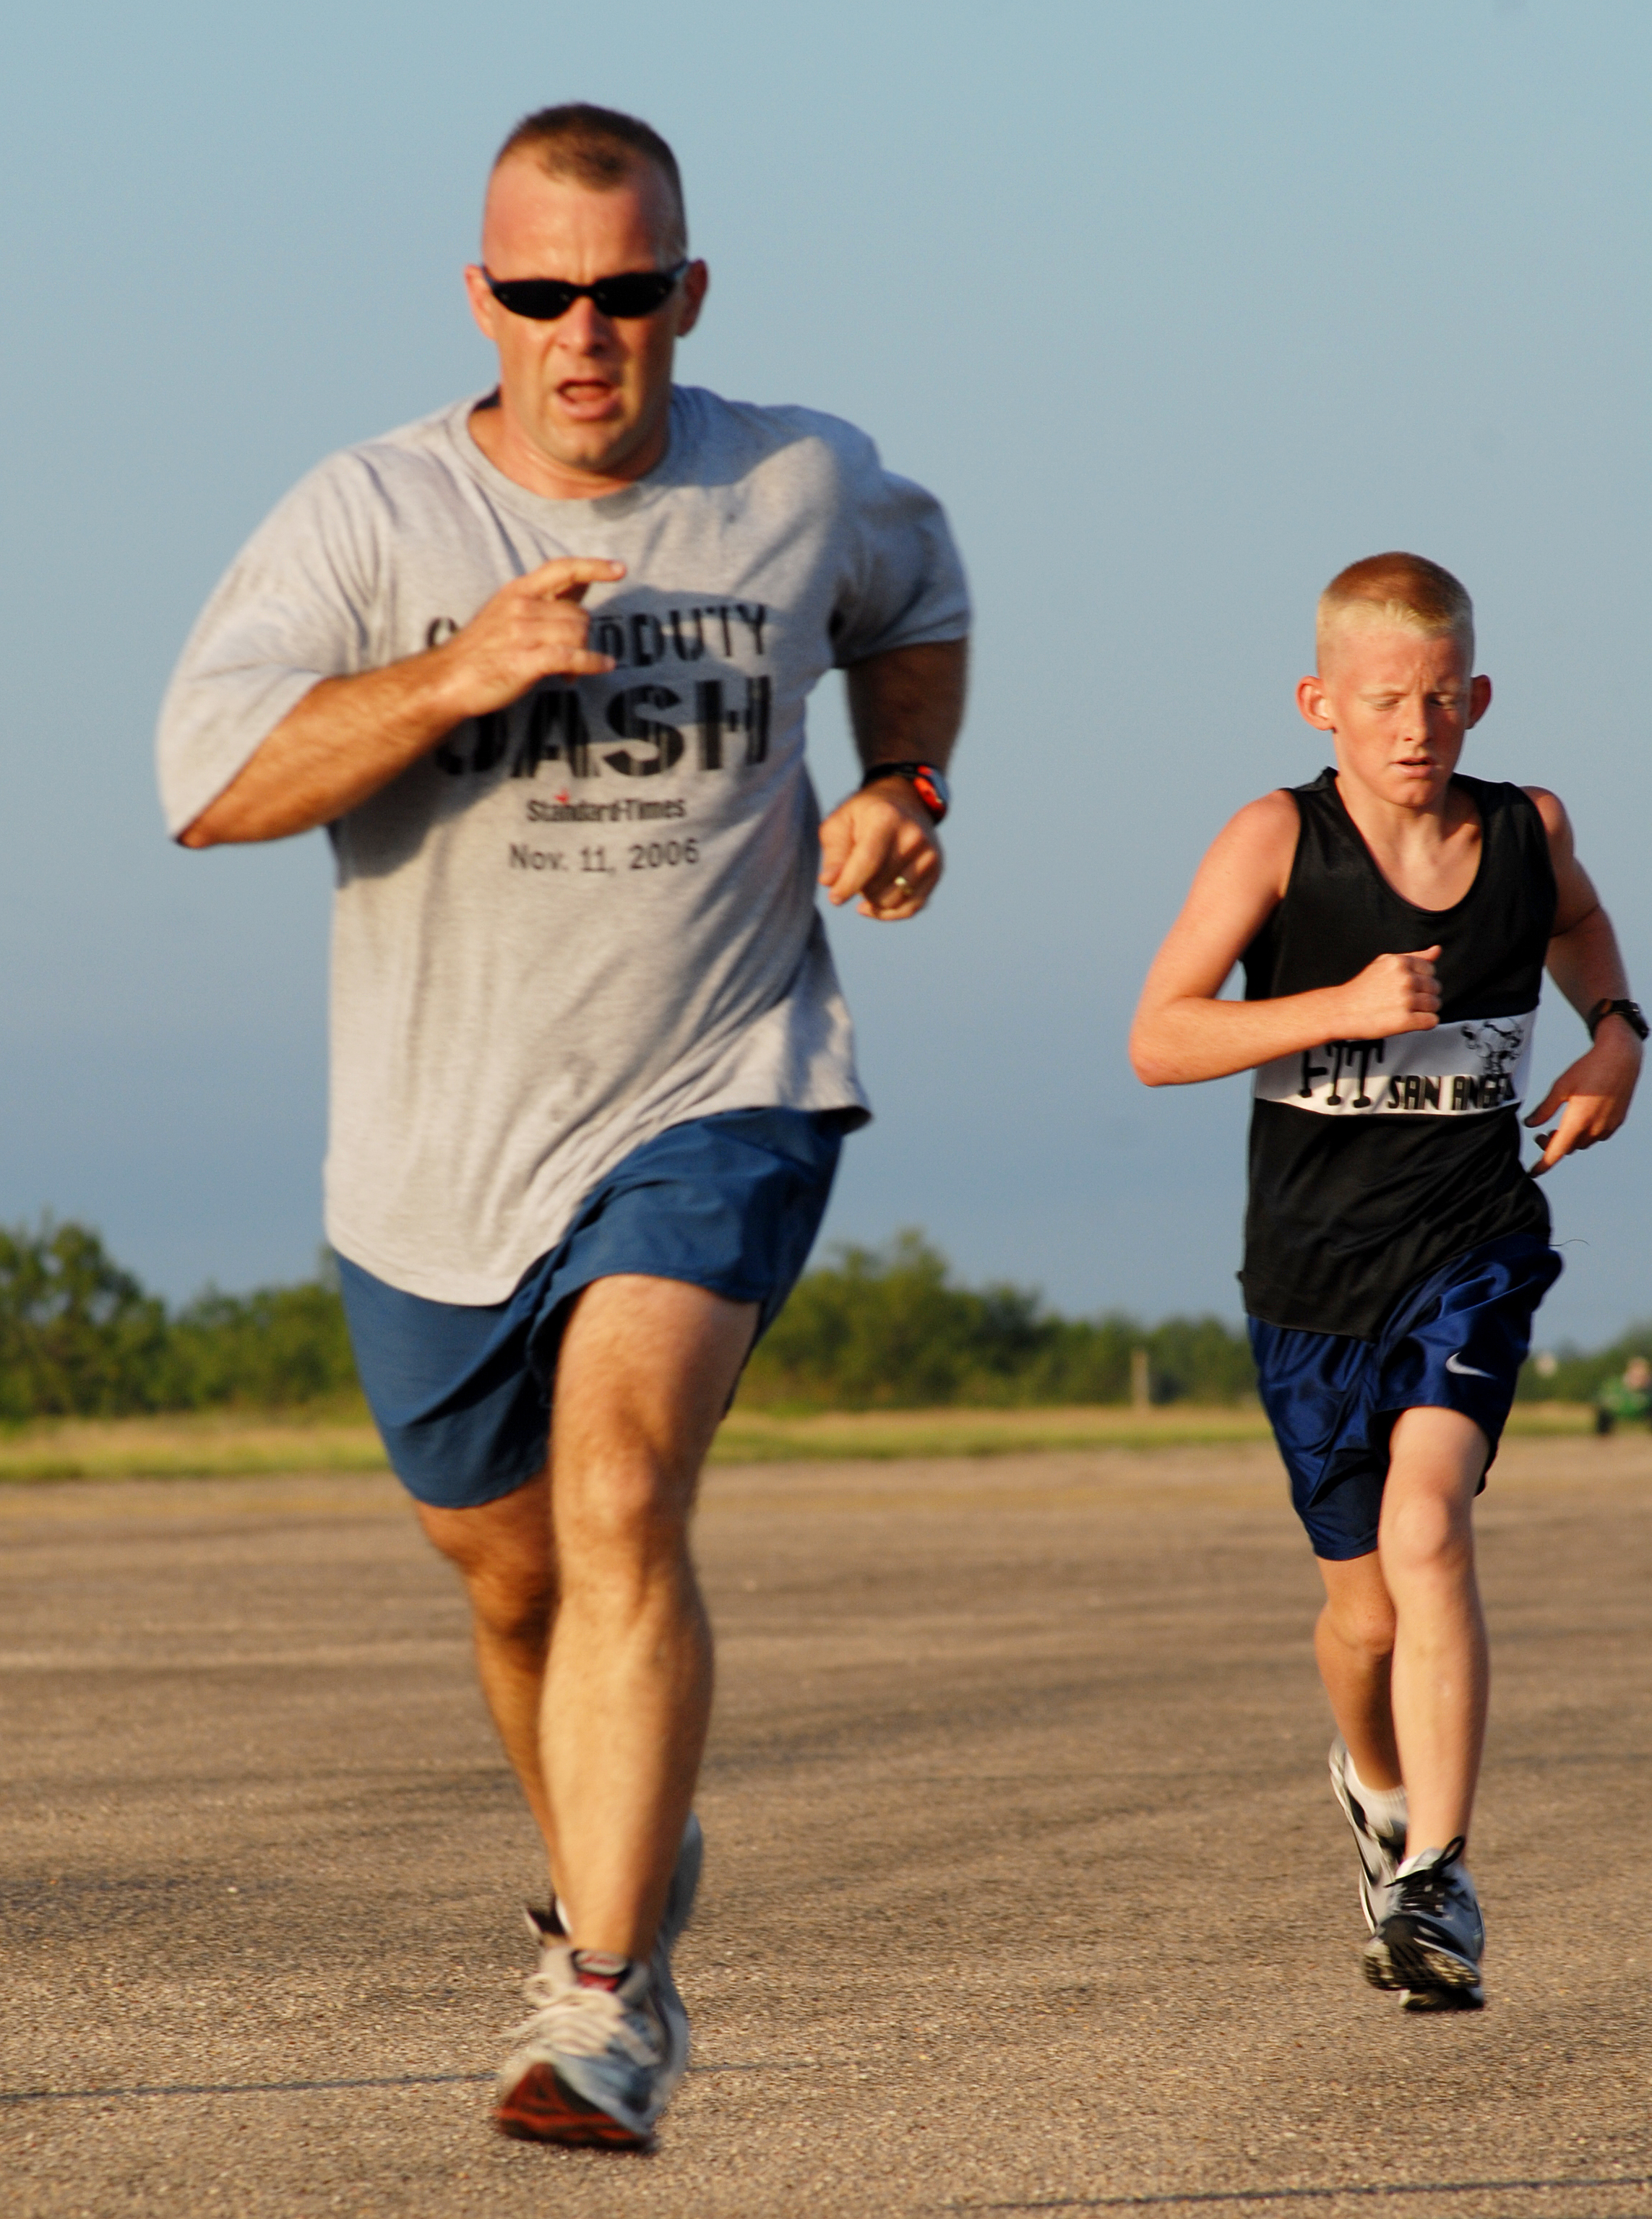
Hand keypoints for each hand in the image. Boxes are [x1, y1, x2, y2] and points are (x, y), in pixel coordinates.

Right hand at [433, 556, 624, 714]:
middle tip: (574, 654)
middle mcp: (521, 606)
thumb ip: (544, 600)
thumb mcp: (508, 613)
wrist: (448, 679)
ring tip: (571, 671)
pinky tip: (603, 666)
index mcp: (518, 591)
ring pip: (578, 634)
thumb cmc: (483, 649)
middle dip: (583, 635)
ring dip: (584, 652)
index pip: (562, 568)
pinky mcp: (526, 660)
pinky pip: (572, 657)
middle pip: (578, 613)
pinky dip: (592, 663)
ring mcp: (522, 633)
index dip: (593, 566)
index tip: (619, 569)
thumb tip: (583, 584)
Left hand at [818, 778, 941, 918]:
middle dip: (857, 888)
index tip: (834, 898)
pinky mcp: (936, 872)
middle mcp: (914, 837)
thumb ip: (834, 854)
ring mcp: (929, 856)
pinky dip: (888, 913)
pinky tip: (871, 906)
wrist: (903, 802)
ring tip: (865, 881)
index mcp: (886, 819)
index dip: (848, 885)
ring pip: (892, 901)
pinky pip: (910, 908)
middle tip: (852, 873)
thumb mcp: (840, 824)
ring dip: (872, 899)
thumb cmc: (863, 816)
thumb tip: (829, 882)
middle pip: (878, 885)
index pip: (868, 862)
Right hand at [1333, 946, 1441, 1037]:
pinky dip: (1423, 1023)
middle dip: (1424, 995)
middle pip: (1435, 988)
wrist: (1341, 1011)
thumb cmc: (1362, 989)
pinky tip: (1408, 1021)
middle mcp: (1405, 979)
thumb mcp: (1384, 964)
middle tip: (1404, 1001)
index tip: (1406, 987)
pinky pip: (1432, 1021)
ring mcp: (1405, 1000)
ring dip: (1424, 1010)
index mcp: (1400, 963)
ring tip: (1405, 1011)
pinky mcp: (1405, 1020)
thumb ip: (1413, 956)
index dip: (1420, 980)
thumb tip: (1436, 950)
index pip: (1430, 970)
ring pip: (1435, 1005)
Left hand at [1524, 1023, 1642, 1174]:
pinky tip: (1581, 1119)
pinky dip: (1586, 1133)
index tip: (1533, 1173)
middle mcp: (1595, 1128)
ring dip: (1571, 1139)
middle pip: (1569, 1148)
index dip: (1542, 1165)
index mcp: (1578, 1122)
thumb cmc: (1589, 1069)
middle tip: (1542, 1134)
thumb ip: (1544, 1110)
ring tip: (1561, 1125)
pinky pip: (1598, 1135)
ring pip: (1584, 1143)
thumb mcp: (1560, 1087)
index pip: (1556, 1152)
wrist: (1620, 1058)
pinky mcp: (1618, 1121)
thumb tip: (1530, 1123)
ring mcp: (1608, 1126)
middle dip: (1554, 1145)